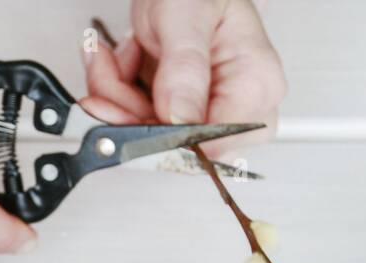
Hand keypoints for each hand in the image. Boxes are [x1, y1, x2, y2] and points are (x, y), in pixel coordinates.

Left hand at [80, 0, 285, 156]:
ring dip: (116, 97)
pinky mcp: (176, 108)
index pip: (215, 143)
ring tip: (110, 59)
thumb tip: (181, 119)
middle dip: (130, 112)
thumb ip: (184, 69)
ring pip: (147, 134)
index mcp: (255, 83)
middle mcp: (236, 103)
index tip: (132, 119)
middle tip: (110, 78)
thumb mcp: (188, 16)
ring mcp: (205, 108)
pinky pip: (136, 119)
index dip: (168, 140)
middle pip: (175, 143)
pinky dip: (116, 91)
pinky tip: (117, 62)